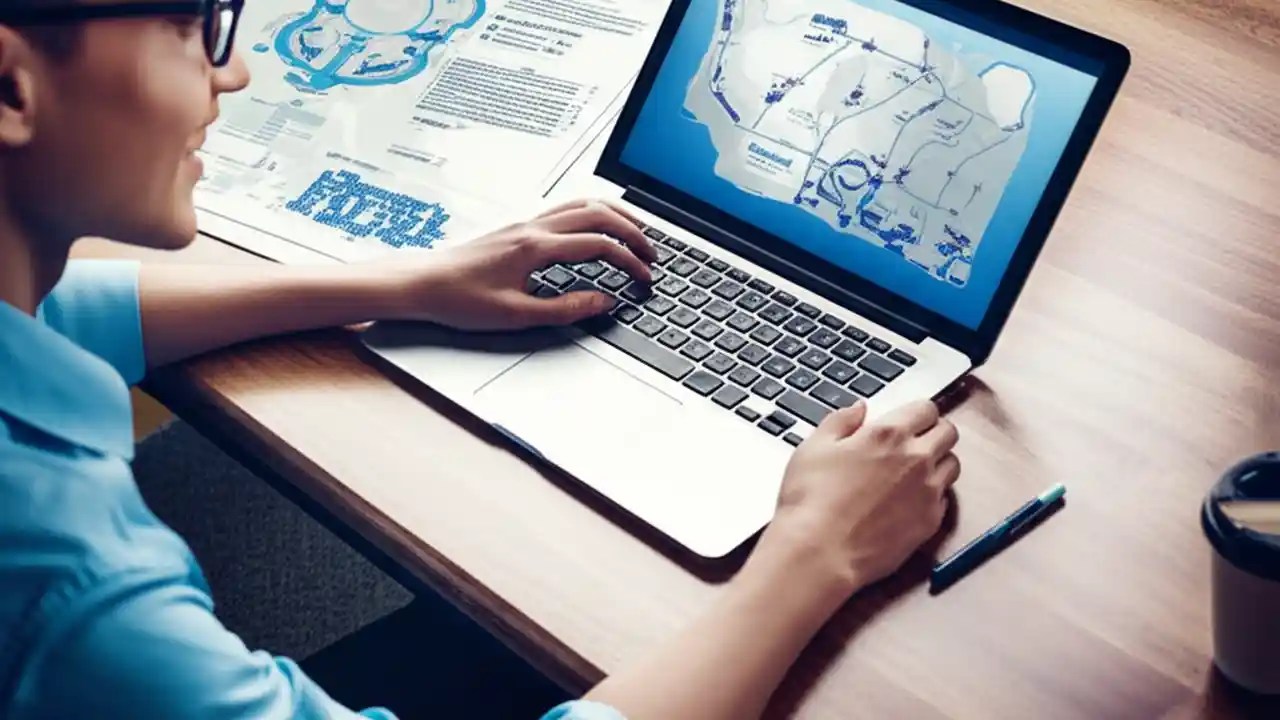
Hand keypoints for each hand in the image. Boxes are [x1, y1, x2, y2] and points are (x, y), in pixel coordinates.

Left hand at [388, 199, 656, 329]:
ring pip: (583, 204)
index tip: (644, 279)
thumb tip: (603, 301)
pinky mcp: (519, 228)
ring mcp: (526, 224)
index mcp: (535, 248)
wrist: (421, 284)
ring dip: (616, 215)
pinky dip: (594, 213)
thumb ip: (565, 309)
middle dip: (633, 232)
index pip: (599, 245)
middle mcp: (533, 228)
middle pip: (598, 214)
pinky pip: (566, 208)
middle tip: (652, 255)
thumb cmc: (459, 300)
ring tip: (637, 234)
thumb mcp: (516, 316)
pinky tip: (599, 227)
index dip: (629, 262)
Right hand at [757, 400, 960, 594]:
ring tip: (916, 471)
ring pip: (953, 465)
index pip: (926, 408)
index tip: (909, 419)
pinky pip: (945, 499)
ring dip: (939, 462)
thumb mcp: (813, 447)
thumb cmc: (811, 500)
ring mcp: (928, 492)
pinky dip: (933, 495)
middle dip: (935, 431)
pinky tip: (910, 501)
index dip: (918, 412)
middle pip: (949, 432)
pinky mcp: (930, 522)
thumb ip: (840, 421)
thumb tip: (858, 409)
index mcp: (888, 434)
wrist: (820, 551)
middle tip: (917, 441)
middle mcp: (916, 459)